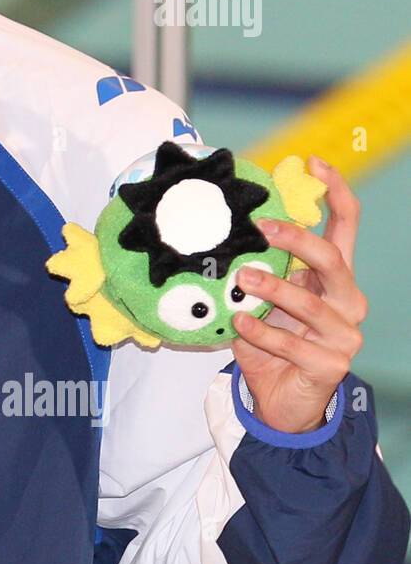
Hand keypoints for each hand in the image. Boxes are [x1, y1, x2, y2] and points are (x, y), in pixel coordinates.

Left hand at [230, 157, 366, 432]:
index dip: (335, 192)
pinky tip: (240, 323)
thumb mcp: (259, 297)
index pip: (345, 227)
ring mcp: (343, 335)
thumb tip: (217, 227)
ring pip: (311, 304)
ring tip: (243, 278)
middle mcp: (347, 302)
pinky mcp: (331, 365)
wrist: (280, 400)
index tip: (314, 163)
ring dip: (274, 287)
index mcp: (333, 278)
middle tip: (259, 228)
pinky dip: (263, 331)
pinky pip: (292, 344)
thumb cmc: (269, 340)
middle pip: (332, 260)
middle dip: (296, 240)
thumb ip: (253, 266)